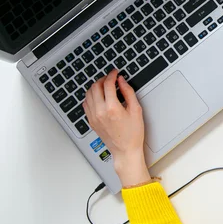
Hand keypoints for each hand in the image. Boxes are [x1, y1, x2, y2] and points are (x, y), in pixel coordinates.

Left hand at [83, 69, 149, 186]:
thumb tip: (122, 81)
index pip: (107, 84)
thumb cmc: (133, 133)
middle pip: (95, 87)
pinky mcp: (91, 121)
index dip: (112, 75)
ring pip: (88, 94)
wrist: (125, 150)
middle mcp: (100, 111)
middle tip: (110, 78)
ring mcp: (93, 117)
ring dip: (95, 87)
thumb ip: (128, 93)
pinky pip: (86, 104)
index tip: (115, 72)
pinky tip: (98, 96)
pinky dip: (91, 96)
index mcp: (112, 108)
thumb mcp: (136, 110)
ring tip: (104, 86)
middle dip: (103, 79)